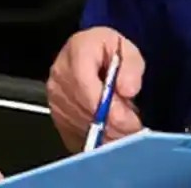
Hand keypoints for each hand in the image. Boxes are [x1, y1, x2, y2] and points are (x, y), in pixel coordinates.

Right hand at [46, 27, 145, 151]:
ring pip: (84, 129)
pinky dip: (99, 141)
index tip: (132, 121)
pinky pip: (77, 138)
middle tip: (136, 131)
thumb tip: (127, 90)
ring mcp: (55, 100)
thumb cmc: (108, 51)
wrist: (89, 55)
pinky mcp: (56, 117)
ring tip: (126, 131)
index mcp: (77, 52)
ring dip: (108, 136)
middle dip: (115, 127)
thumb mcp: (127, 48)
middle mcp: (60, 77)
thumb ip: (131, 66)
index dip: (112, 111)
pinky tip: (112, 135)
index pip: (90, 89)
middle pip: (87, 112)